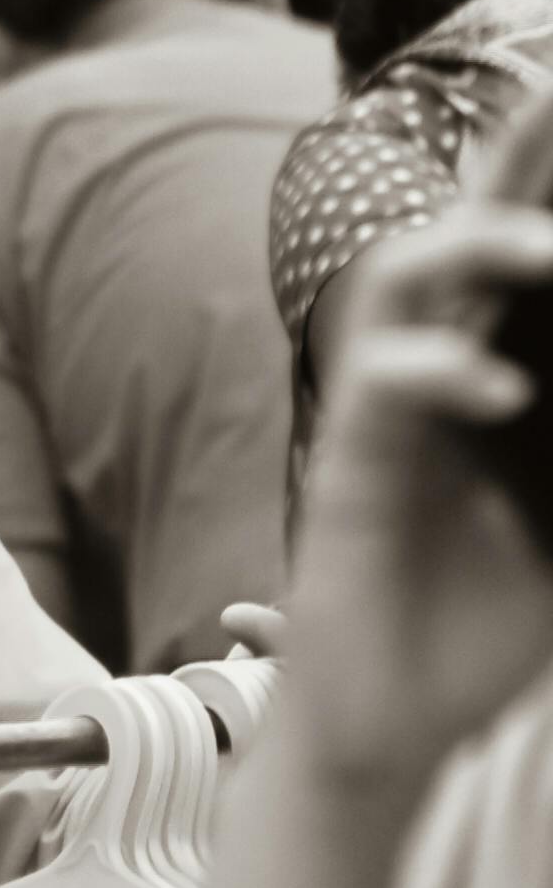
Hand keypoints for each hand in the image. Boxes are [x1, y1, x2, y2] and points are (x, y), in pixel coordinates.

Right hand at [279, 200, 552, 799]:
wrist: (392, 730)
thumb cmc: (480, 634)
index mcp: (494, 382)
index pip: (523, 265)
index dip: (547, 187)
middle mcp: (434, 377)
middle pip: (463, 235)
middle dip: (513, 158)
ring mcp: (387, 417)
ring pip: (401, 284)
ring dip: (471, 247)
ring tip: (543, 246)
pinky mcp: (353, 468)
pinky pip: (381, 390)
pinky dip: (439, 376)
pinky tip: (498, 392)